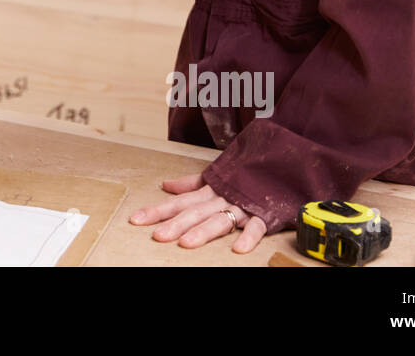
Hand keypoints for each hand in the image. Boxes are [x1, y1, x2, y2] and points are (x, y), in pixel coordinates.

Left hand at [129, 173, 266, 252]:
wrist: (278, 164)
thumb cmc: (243, 175)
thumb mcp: (215, 176)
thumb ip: (191, 183)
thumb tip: (166, 185)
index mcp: (209, 190)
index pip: (178, 202)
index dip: (157, 210)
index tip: (136, 219)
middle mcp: (221, 198)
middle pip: (195, 213)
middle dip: (175, 224)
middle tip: (158, 236)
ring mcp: (242, 206)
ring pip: (220, 220)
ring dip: (203, 232)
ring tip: (186, 243)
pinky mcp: (263, 214)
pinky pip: (256, 227)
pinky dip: (248, 237)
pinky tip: (237, 249)